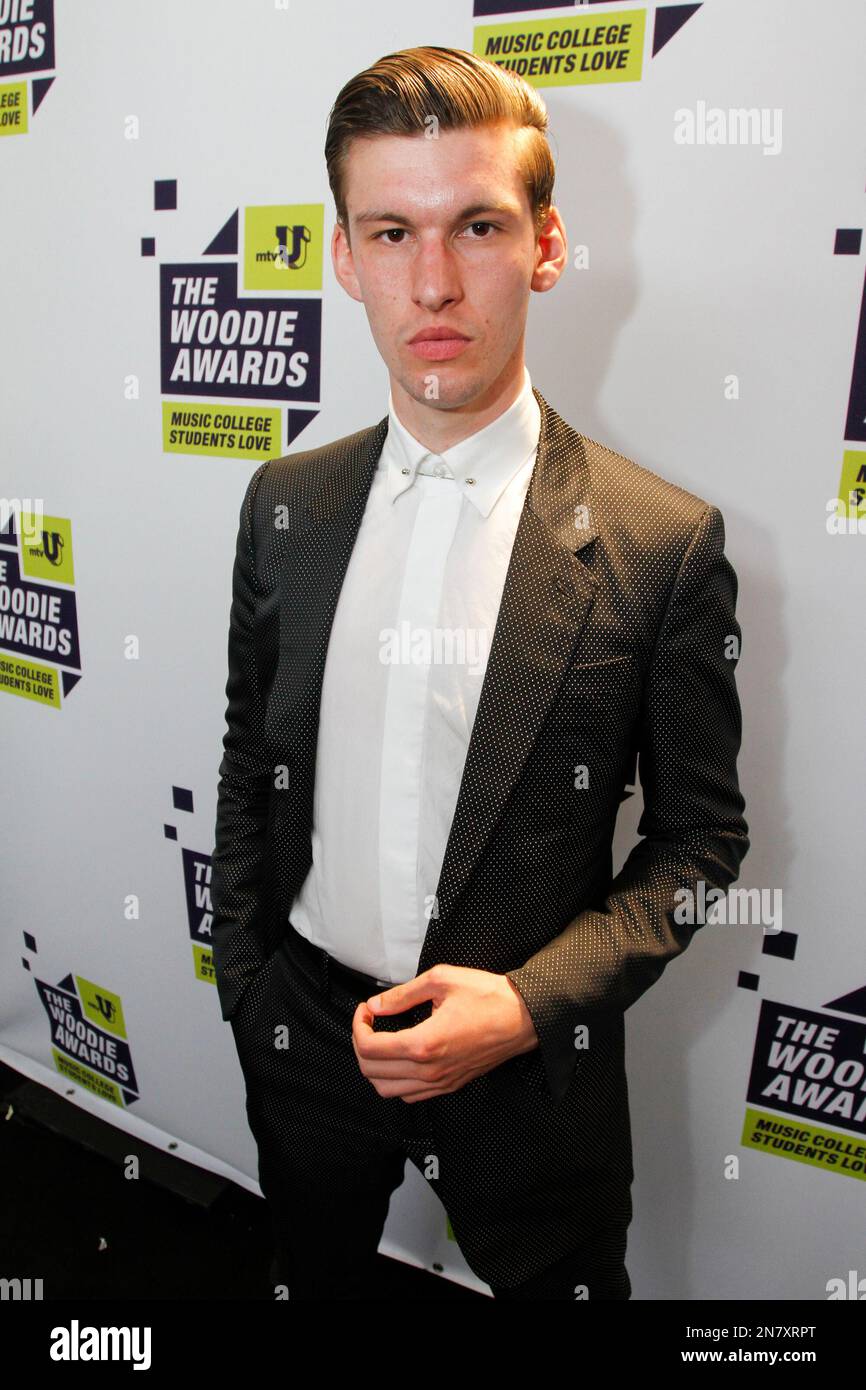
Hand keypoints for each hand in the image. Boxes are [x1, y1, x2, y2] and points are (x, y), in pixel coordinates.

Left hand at [350, 964, 538, 1101]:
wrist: (523, 1017)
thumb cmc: (488, 997)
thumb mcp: (441, 980)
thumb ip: (403, 995)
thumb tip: (377, 1005)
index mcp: (424, 1043)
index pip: (370, 1048)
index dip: (358, 1026)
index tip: (366, 1009)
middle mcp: (429, 1070)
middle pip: (372, 1072)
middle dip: (361, 1044)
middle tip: (368, 1022)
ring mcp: (440, 1082)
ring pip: (387, 1090)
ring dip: (374, 1067)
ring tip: (380, 1040)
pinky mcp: (450, 1085)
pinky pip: (409, 1095)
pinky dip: (394, 1079)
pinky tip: (400, 1056)